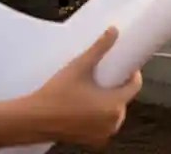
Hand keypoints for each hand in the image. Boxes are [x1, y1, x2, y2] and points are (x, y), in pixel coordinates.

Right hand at [26, 27, 141, 148]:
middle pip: (123, 99)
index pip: (135, 86)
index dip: (131, 73)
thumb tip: (113, 31)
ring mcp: (103, 134)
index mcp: (115, 105)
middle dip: (117, 86)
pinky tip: (87, 105)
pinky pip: (103, 124)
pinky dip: (99, 115)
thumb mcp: (80, 66)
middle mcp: (113, 122)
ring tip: (94, 89)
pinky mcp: (92, 140)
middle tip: (104, 74)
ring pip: (114, 112)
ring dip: (108, 101)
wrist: (35, 118)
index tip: (123, 64)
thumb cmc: (57, 94)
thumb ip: (99, 48)